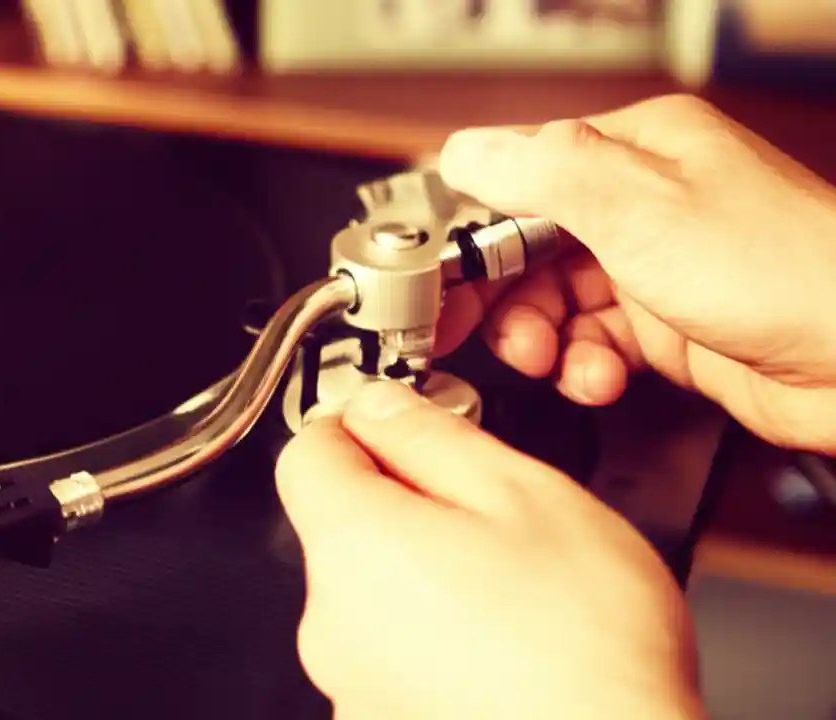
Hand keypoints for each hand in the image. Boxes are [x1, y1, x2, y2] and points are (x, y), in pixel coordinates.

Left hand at [276, 381, 704, 719]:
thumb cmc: (584, 649)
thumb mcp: (524, 496)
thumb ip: (433, 437)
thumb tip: (381, 407)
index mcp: (354, 544)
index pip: (308, 453)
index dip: (357, 428)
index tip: (401, 429)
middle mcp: (329, 621)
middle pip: (343, 529)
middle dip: (404, 510)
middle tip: (490, 521)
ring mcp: (347, 684)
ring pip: (372, 597)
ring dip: (423, 581)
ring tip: (510, 599)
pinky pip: (389, 660)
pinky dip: (431, 646)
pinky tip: (499, 653)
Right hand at [434, 94, 835, 453]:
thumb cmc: (787, 270)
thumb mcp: (640, 206)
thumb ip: (541, 172)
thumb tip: (465, 151)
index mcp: (636, 152)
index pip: (520, 181)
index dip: (473, 235)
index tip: (439, 283)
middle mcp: (645, 204)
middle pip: (530, 250)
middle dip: (501, 298)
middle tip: (475, 332)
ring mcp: (657, 268)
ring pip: (556, 305)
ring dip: (541, 340)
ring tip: (549, 359)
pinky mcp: (670, 328)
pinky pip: (594, 345)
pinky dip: (583, 367)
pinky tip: (599, 378)